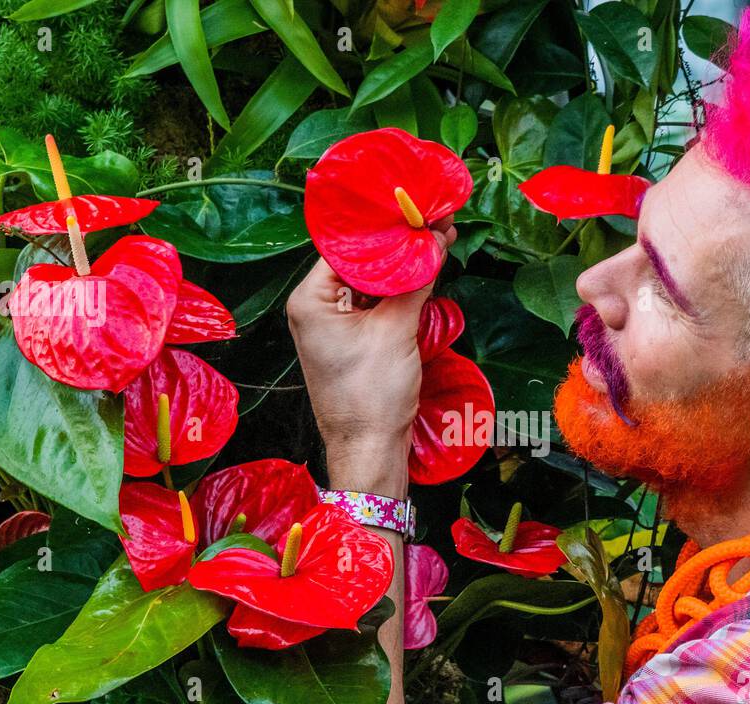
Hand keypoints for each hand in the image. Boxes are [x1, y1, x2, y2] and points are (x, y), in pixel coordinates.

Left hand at [286, 219, 455, 486]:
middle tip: (433, 219)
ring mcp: (333, 325)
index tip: (414, 207)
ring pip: (372, 282)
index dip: (384, 225)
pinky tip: (428, 271)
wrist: (372, 450)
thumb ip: (416, 280)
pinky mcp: (352, 341)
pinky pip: (376, 304)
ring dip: (404, 265)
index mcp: (310, 299)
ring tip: (438, 238)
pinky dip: (401, 290)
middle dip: (398, 243)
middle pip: (360, 261)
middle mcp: (315, 307)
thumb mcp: (396, 330)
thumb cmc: (372, 396)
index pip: (348, 245)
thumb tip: (436, 239)